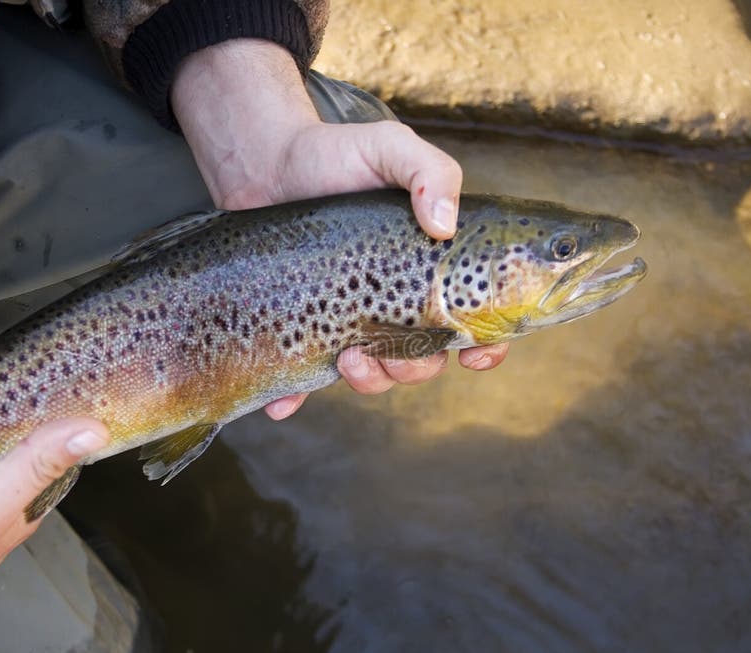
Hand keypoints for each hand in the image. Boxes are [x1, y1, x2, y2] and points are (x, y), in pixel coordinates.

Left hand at [171, 39, 507, 418]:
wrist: (265, 163)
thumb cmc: (335, 156)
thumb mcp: (390, 149)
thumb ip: (431, 172)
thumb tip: (444, 225)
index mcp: (427, 271)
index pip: (474, 322)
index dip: (485, 347)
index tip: (477, 353)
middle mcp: (393, 303)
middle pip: (424, 359)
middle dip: (415, 366)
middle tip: (391, 350)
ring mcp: (347, 320)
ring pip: (374, 374)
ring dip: (369, 379)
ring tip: (347, 357)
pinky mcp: (301, 329)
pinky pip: (300, 379)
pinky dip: (294, 399)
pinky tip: (282, 406)